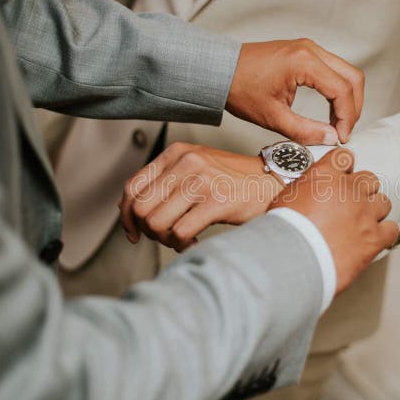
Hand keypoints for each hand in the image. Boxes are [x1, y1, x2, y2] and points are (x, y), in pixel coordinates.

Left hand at [119, 142, 284, 250]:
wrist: (273, 182)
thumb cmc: (233, 181)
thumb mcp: (195, 169)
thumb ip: (165, 183)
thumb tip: (129, 211)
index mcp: (176, 154)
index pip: (132, 188)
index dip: (127, 216)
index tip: (135, 232)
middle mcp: (186, 163)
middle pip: (140, 208)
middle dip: (148, 231)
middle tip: (166, 236)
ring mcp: (201, 181)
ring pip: (156, 222)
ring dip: (165, 239)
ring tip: (181, 239)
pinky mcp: (216, 201)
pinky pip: (180, 233)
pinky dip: (182, 245)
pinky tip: (193, 242)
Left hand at [226, 39, 364, 144]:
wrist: (219, 70)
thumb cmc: (239, 89)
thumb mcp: (272, 117)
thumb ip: (305, 130)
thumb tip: (331, 138)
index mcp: (304, 62)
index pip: (342, 90)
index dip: (347, 117)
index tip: (340, 138)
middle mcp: (310, 49)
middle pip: (353, 77)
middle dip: (354, 107)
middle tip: (344, 132)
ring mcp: (309, 48)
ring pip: (346, 72)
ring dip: (347, 98)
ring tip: (338, 124)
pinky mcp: (305, 52)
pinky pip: (333, 69)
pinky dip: (337, 89)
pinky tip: (330, 110)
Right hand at [270, 149, 397, 293]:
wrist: (292, 258)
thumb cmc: (282, 231)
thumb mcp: (286, 199)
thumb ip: (305, 191)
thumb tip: (309, 196)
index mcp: (325, 176)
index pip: (344, 157)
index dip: (344, 166)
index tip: (342, 175)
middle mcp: (349, 190)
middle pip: (369, 179)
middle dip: (361, 190)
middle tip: (350, 204)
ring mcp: (364, 213)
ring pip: (383, 202)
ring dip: (374, 210)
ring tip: (362, 222)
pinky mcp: (374, 238)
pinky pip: (391, 229)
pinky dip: (384, 233)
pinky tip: (373, 239)